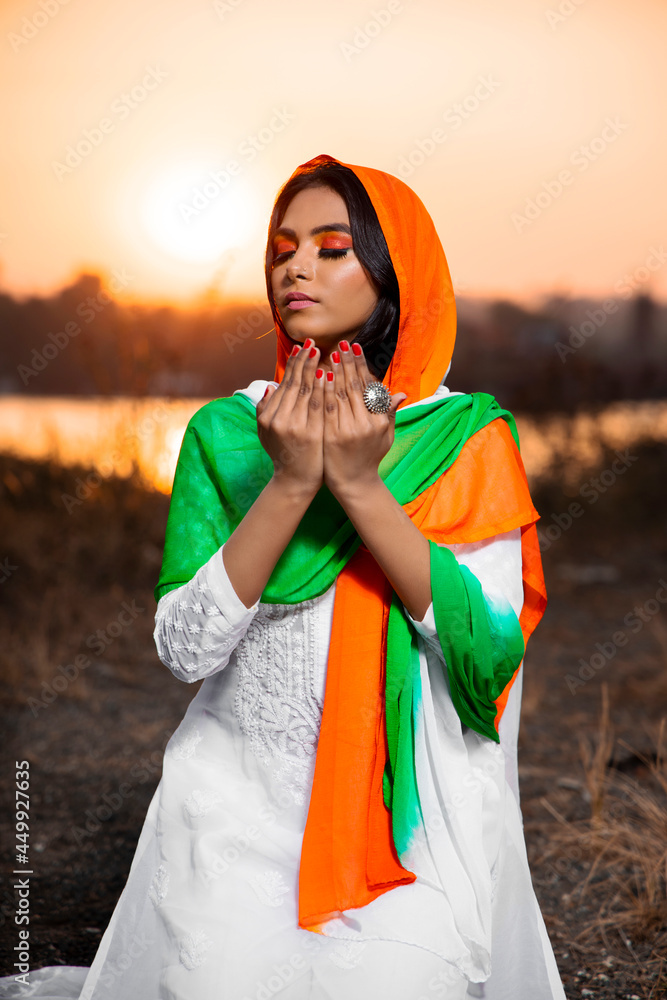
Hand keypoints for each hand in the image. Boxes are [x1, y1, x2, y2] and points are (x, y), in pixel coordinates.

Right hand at [256, 339, 324, 495]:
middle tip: (314, 343)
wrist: (295, 482)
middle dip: (305, 360)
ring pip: (306, 391)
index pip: (284, 383)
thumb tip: (270, 386)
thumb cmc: (284, 455)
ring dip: (315, 368)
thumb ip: (265, 410)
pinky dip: (323, 388)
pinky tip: (329, 374)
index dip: (294, 364)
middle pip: (295, 383)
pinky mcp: (311, 433)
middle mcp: (279, 419)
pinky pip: (319, 406)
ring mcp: (295, 426)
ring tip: (323, 351)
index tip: (302, 348)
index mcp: (269, 416)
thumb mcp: (266, 433)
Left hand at [323, 340, 405, 499]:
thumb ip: (389, 413)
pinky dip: (323, 391)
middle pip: (354, 387)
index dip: (361, 366)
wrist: (354, 484)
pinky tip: (318, 376)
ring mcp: (348, 430)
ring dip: (334, 372)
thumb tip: (400, 393)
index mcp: (379, 421)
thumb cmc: (370, 457)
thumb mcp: (385, 436)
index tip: (356, 349)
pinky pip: (326, 408)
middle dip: (347, 363)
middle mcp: (366, 424)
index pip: (369, 387)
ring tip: (329, 354)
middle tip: (341, 344)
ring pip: (339, 394)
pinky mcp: (332, 436)